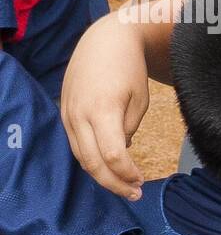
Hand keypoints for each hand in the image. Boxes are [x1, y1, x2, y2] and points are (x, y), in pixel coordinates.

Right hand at [60, 11, 149, 198]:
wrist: (104, 40)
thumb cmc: (129, 69)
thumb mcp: (139, 100)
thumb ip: (128, 129)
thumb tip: (120, 154)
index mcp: (102, 110)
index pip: (113, 155)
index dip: (127, 173)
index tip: (142, 180)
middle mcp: (79, 114)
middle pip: (92, 162)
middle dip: (114, 183)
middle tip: (135, 193)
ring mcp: (68, 114)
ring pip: (81, 156)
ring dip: (102, 175)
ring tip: (125, 185)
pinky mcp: (65, 113)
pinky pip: (76, 144)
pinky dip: (92, 158)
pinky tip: (110, 165)